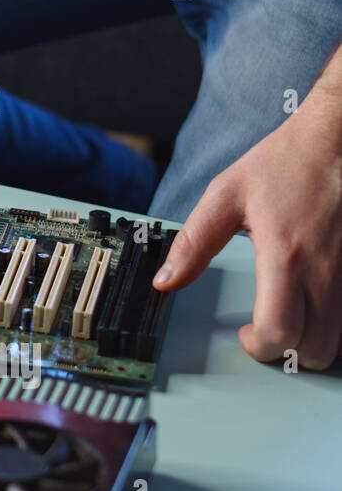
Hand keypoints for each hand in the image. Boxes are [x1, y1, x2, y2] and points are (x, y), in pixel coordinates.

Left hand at [153, 101, 341, 369]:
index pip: (279, 333)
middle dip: (285, 351)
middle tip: (268, 329)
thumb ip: (193, 243)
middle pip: (314, 350)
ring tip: (293, 318)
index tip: (245, 334)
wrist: (341, 139)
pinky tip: (318, 304)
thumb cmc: (287, 162)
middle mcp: (327, 271)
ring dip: (314, 342)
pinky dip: (336, 323)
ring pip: (340, 342)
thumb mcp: (226, 195)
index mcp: (286, 256)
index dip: (257, 346)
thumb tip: (165, 280)